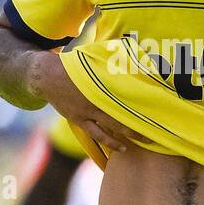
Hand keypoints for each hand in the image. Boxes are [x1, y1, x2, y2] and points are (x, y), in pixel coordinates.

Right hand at [31, 51, 151, 153]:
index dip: (141, 101)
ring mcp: (87, 112)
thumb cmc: (73, 64)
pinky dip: (110, 141)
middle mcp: (96, 99)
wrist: (47, 77)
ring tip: (143, 140)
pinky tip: (121, 148)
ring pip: (111, 127)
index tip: (156, 106)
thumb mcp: (93, 58)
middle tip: (156, 128)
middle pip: (122, 113)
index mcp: (101, 84)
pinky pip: (97, 134)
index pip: (127, 95)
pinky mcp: (79, 120)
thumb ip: (111, 60)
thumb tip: (132, 56)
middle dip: (139, 121)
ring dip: (128, 134)